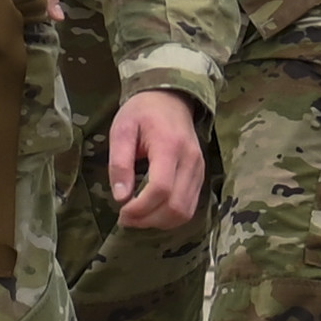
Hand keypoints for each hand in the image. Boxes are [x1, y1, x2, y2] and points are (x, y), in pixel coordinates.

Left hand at [107, 91, 209, 232]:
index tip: (122, 211)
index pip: (161, 188)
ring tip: (138, 217)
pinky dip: (171, 216)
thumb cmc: (142, 112)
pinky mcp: (201, 176)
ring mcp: (199, 169)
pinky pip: (190, 206)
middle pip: (175, 206)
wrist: (170, 98)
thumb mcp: (122, 130)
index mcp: (169, 146)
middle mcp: (190, 160)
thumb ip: (119, 163)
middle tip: (126, 218)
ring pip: (185, 211)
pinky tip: (152, 211)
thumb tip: (121, 197)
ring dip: (160, 222)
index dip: (141, 207)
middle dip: (149, 219)